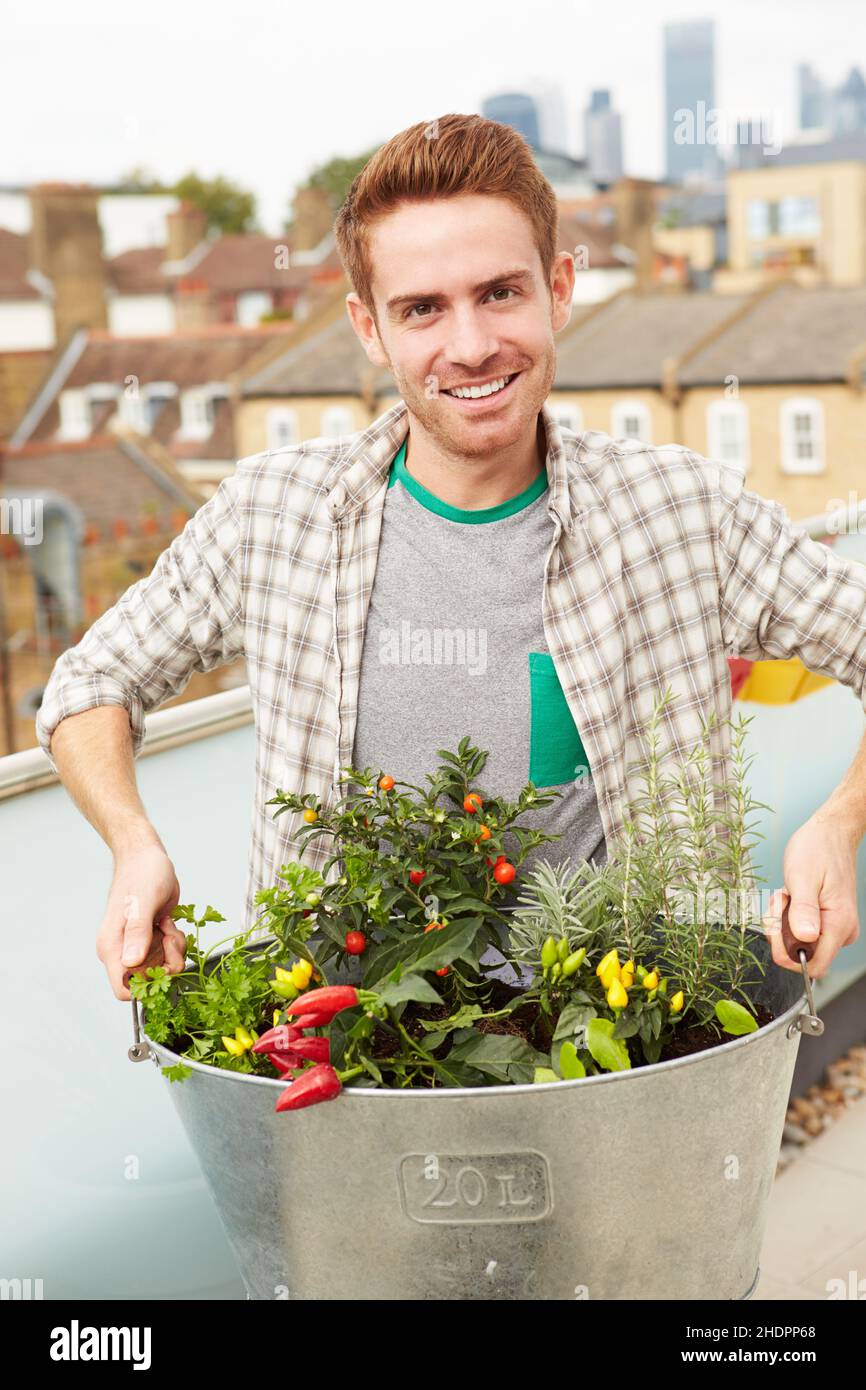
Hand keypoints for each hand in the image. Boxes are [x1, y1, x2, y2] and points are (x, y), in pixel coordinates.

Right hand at [96, 844, 187, 999]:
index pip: (123, 988)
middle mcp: (121, 951)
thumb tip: (130, 963)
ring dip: (174, 951)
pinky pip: (167, 956)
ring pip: (161, 970)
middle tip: (170, 937)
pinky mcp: (150, 940)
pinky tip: (169, 924)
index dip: (147, 985)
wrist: (145, 857)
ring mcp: (136, 947)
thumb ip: (137, 933)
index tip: (163, 963)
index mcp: (112, 947)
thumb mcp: (143, 902)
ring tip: (169, 926)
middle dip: (167, 964)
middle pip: (148, 982)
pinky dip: (175, 944)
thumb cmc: (142, 874)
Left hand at [763, 812, 860, 978]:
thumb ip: (803, 909)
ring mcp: (835, 926)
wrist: (831, 833)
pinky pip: (802, 930)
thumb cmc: (817, 849)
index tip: (775, 931)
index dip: (787, 956)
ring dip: (784, 920)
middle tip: (782, 900)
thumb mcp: (802, 877)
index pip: (814, 965)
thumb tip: (804, 938)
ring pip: (799, 941)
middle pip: (802, 954)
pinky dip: (790, 915)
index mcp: (838, 923)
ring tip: (788, 893)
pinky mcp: (827, 920)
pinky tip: (792, 895)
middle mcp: (841, 930)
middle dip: (782, 931)